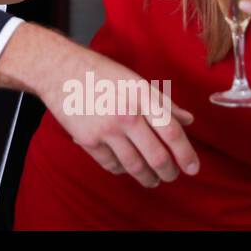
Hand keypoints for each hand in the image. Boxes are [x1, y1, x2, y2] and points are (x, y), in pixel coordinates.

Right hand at [32, 31, 199, 187]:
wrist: (58, 70)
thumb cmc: (99, 73)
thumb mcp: (135, 80)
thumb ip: (162, 103)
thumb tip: (188, 120)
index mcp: (141, 96)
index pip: (171, 132)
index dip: (185, 154)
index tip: (192, 168)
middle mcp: (126, 114)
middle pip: (156, 155)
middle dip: (168, 172)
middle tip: (171, 176)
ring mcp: (106, 129)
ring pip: (135, 166)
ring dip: (148, 178)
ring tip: (152, 180)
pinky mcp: (88, 139)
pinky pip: (112, 165)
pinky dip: (122, 170)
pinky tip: (126, 168)